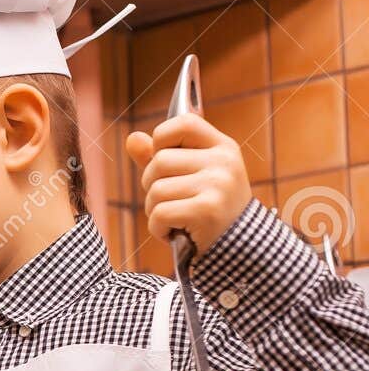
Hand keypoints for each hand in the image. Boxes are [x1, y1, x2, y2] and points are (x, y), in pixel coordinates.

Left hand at [125, 114, 252, 254]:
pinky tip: (175, 232)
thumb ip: (159, 157)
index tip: (163, 161)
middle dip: (152, 186)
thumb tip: (132, 139)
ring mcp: (218, 185)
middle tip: (172, 201)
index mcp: (222, 147)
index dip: (161, 139)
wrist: (239, 247)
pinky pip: (159, 214)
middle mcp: (224, 162)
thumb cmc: (208, 209)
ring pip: (155, 190)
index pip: (183, 123)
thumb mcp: (189, 177)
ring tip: (177, 218)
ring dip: (155, 210)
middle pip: (159, 161)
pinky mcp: (207, 210)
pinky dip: (158, 228)